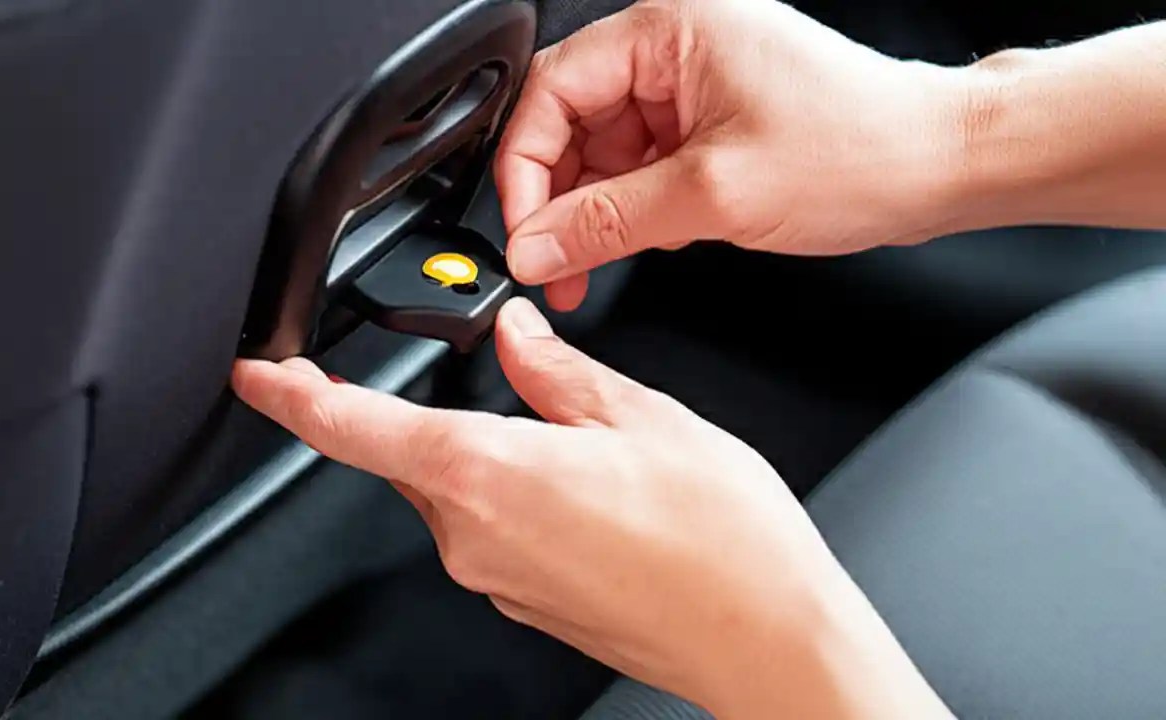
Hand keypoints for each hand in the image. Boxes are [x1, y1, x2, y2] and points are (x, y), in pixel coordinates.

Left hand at [232, 299, 945, 717]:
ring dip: (491, 455)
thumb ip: (558, 372)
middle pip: (411, 455)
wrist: (767, 639)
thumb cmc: (723, 540)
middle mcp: (474, 537)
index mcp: (489, 473)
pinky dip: (517, 498)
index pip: (351, 429)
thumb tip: (515, 336)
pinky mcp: (523, 603)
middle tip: (515, 381)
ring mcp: (496, 579)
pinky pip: (492, 532)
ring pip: (458, 492)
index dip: (291, 397)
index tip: (257, 375)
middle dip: (439, 412)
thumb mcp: (641, 417)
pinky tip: (587, 494)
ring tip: (582, 446)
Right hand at [494, 0, 966, 309]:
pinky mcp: (713, 119)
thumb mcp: (711, 195)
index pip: (551, 90)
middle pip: (572, 121)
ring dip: (596, 212)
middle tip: (554, 262)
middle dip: (558, 199)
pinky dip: (634, 208)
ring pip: (605, 150)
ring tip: (595, 267)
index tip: (525, 230)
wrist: (940, 166)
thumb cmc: (860, 150)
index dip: (525, 167)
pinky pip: (644, 163)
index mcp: (669, 28)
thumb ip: (605, 222)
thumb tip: (534, 244)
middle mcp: (677, 44)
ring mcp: (696, 82)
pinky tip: (645, 242)